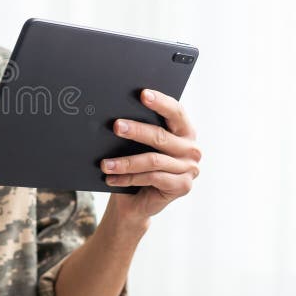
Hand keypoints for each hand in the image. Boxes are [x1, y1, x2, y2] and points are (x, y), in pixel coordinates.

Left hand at [102, 89, 201, 224]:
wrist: (136, 202)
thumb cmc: (136, 166)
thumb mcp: (138, 146)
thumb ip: (138, 130)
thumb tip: (118, 116)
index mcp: (184, 131)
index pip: (175, 111)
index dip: (160, 102)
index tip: (143, 94)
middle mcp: (191, 149)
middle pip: (161, 136)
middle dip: (136, 130)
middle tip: (116, 126)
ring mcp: (189, 169)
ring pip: (153, 160)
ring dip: (125, 162)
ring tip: (104, 164)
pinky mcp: (183, 186)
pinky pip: (152, 178)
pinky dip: (128, 178)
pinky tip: (111, 178)